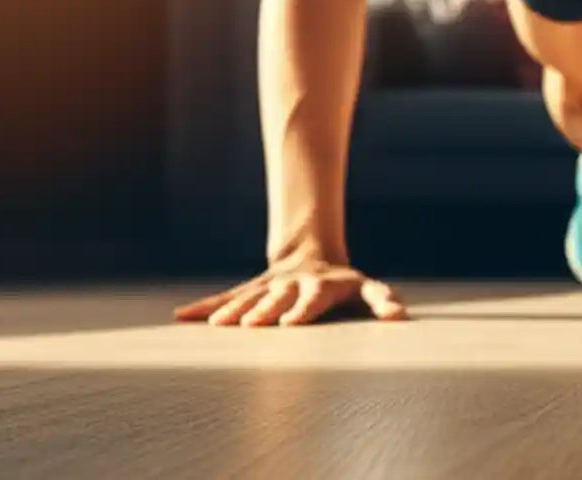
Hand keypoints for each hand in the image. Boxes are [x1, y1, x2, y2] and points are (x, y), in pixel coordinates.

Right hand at [173, 260, 407, 326]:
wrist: (312, 256)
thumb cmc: (345, 284)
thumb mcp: (367, 288)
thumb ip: (383, 300)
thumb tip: (400, 317)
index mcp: (321, 286)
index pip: (313, 298)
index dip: (303, 309)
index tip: (290, 323)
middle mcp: (291, 285)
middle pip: (276, 298)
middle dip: (263, 311)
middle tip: (249, 326)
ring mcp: (268, 287)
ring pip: (248, 298)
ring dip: (232, 310)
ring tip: (217, 325)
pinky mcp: (250, 291)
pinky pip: (226, 298)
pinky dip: (204, 307)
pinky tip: (181, 317)